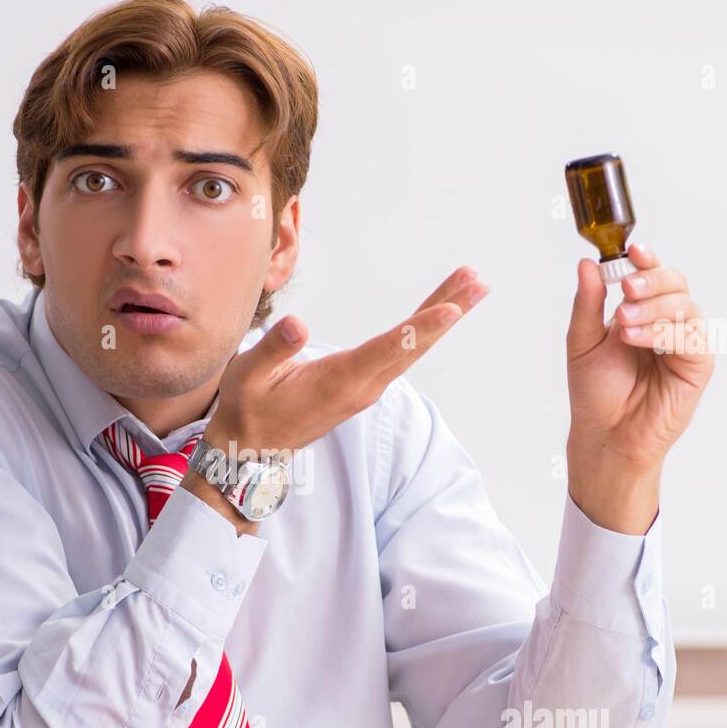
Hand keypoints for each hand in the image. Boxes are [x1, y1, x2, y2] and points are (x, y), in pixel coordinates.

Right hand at [205, 267, 488, 458]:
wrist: (252, 447)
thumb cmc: (249, 407)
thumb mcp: (250, 376)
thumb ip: (274, 349)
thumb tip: (296, 324)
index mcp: (339, 381)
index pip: (388, 350)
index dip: (422, 327)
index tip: (454, 308)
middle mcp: (362, 386)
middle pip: (413, 345)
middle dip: (447, 309)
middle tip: (477, 280)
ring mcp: (366, 387)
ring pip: (412, 347)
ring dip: (442, 315)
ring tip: (471, 283)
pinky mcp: (364, 385)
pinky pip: (401, 352)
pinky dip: (424, 328)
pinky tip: (438, 311)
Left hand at [565, 243, 714, 531]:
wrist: (603, 433)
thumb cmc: (596, 391)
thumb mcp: (582, 341)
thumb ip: (587, 303)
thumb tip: (587, 264)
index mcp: (643, 312)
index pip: (653, 275)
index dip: (647, 260)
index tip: (632, 252)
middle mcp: (668, 323)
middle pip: (676, 283)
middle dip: (651, 280)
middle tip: (626, 287)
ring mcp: (685, 343)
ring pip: (685, 306)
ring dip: (653, 307)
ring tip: (623, 322)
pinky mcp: (697, 366)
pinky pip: (690, 337)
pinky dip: (663, 332)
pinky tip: (636, 339)